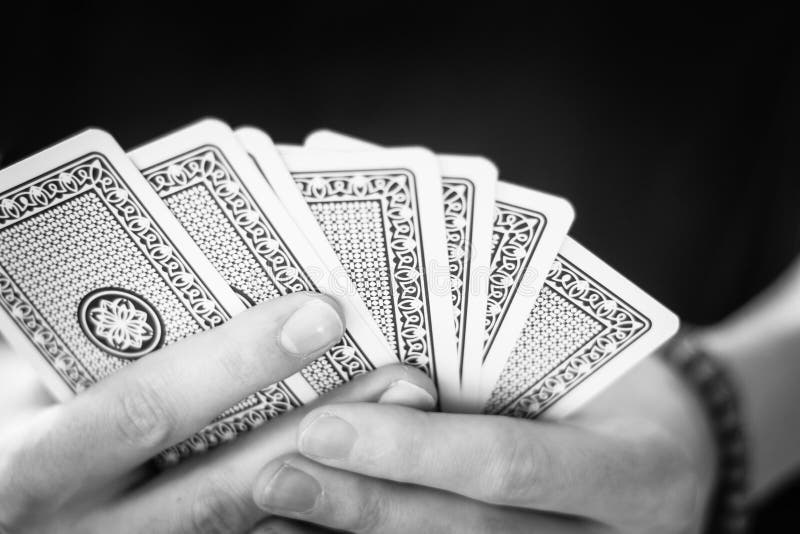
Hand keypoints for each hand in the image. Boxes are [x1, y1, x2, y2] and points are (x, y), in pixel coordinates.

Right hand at [0, 292, 436, 532]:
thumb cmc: (6, 427)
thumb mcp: (17, 380)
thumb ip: (90, 349)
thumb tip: (192, 280)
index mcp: (34, 464)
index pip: (143, 410)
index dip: (233, 365)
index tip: (320, 315)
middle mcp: (83, 530)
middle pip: (219, 491)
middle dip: (317, 433)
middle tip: (402, 381)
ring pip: (246, 528)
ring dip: (336, 480)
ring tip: (403, 425)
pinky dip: (310, 516)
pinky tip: (365, 476)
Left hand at [251, 357, 714, 533]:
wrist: (677, 446)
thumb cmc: (622, 376)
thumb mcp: (588, 353)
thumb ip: (500, 355)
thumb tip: (384, 345)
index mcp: (637, 468)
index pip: (511, 464)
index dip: (414, 451)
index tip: (324, 426)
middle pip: (469, 533)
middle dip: (364, 509)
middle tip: (274, 479)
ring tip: (277, 515)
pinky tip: (320, 533)